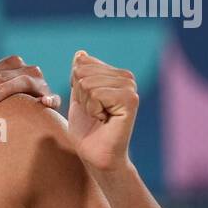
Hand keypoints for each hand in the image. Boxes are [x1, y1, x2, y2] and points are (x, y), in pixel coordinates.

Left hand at [0, 55, 60, 112]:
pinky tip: (43, 103)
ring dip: (5, 89)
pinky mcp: (52, 99)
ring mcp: (41, 84)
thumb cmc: (9, 103)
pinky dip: (49, 99)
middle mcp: (26, 70)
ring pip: (21, 82)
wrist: (39, 115)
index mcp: (10, 66)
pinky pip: (52, 97)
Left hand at [67, 50, 138, 172]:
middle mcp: (126, 77)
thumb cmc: (87, 129)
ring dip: (87, 105)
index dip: (76, 87)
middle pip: (83, 72)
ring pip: (88, 83)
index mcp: (115, 74)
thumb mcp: (78, 97)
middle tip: (94, 113)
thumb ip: (79, 75)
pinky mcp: (131, 100)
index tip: (89, 104)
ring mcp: (130, 88)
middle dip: (81, 96)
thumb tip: (80, 53)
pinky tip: (104, 119)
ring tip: (100, 116)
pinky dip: (93, 109)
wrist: (95, 153)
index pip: (81, 64)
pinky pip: (96, 93)